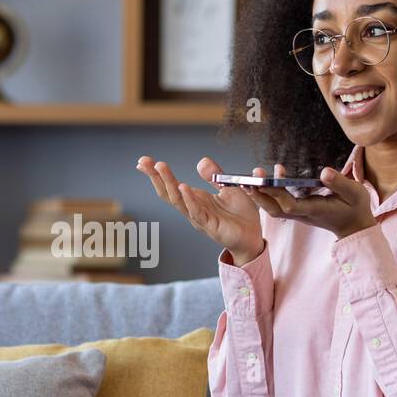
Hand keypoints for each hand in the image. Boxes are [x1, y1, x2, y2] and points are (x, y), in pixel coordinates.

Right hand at [135, 155, 264, 265]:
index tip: (143, 162)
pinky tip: (183, 187)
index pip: (171, 185)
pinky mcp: (211, 226)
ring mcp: (199, 218)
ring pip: (178, 200)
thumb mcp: (228, 187)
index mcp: (196, 199)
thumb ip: (214, 175)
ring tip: (160, 167)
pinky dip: (189, 199)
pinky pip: (196, 212)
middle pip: (168, 192)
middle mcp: (193, 209)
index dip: (157, 174)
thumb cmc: (240, 215)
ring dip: (168, 183)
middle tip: (144, 161)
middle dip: (155, 176)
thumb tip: (200, 161)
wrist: (254, 235)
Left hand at [241, 166, 376, 240]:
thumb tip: (325, 172)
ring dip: (261, 195)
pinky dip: (269, 193)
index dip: (276, 194)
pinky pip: (279, 204)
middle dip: (259, 196)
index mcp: (315, 210)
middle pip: (274, 209)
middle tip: (247, 179)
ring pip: (274, 208)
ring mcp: (300, 213)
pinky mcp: (299, 210)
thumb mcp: (355, 193)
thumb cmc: (356, 209)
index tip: (264, 182)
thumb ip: (339, 183)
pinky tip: (267, 178)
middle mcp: (303, 213)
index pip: (290, 204)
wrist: (355, 227)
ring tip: (251, 178)